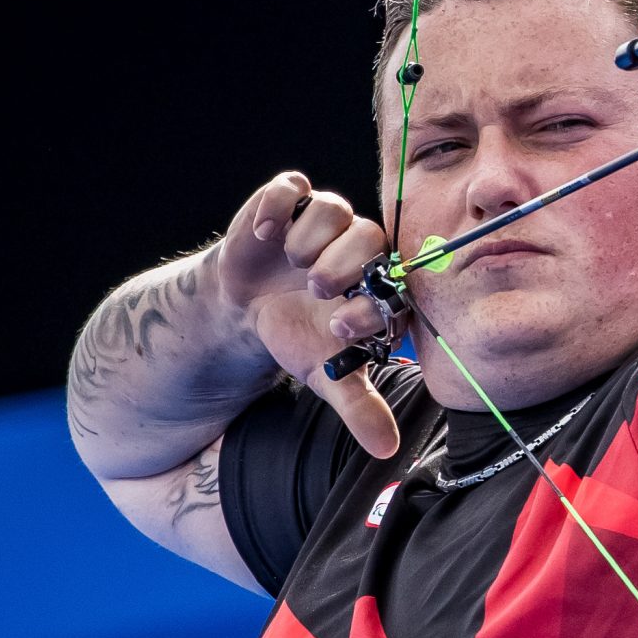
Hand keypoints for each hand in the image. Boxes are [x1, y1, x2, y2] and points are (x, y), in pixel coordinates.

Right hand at [222, 171, 402, 456]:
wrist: (247, 308)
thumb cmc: (299, 335)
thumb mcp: (327, 373)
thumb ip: (359, 406)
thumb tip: (387, 451)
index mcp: (378, 282)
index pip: (390, 280)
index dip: (368, 302)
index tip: (340, 328)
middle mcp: (357, 246)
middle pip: (367, 235)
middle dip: (341, 264)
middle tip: (316, 287)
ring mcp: (322, 222)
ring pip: (332, 208)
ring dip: (310, 237)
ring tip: (290, 263)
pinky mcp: (287, 202)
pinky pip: (290, 187)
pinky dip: (276, 206)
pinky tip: (265, 235)